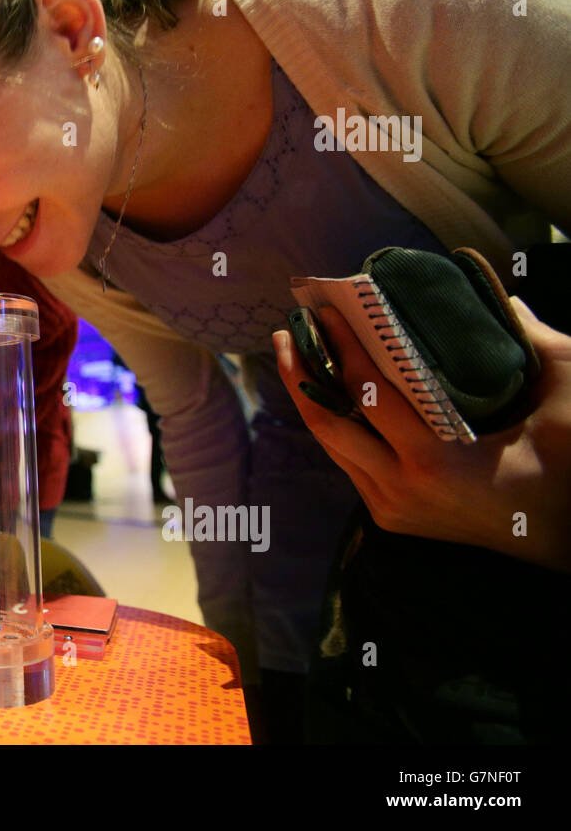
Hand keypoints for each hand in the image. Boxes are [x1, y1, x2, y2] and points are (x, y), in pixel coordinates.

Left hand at [273, 299, 570, 571]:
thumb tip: (503, 293)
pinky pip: (348, 461)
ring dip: (311, 398)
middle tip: (286, 330)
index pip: (368, 394)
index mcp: (435, 462)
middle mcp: (399, 490)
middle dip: (299, 373)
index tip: (324, 311)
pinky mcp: (390, 516)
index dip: (342, 347)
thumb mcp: (564, 400)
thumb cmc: (568, 467)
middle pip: (327, 423)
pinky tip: (329, 392)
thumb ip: (535, 342)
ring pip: (332, 445)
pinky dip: (335, 423)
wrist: (567, 537)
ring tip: (297, 353)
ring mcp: (390, 508)